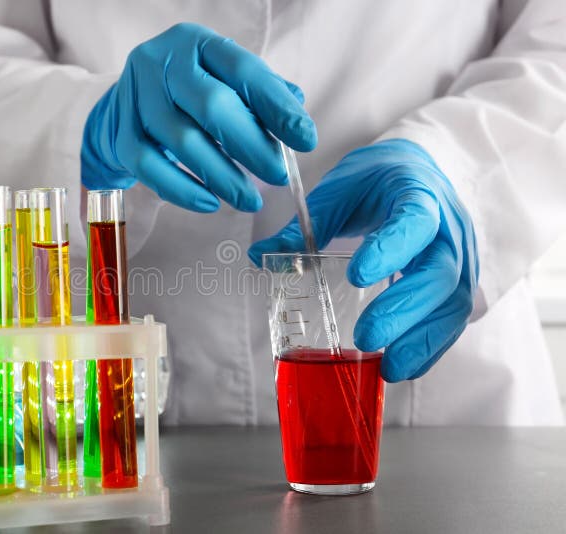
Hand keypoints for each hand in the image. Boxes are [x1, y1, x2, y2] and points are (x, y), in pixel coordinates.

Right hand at [81, 22, 316, 212]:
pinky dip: (182, 190)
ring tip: (250, 200)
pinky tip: (209, 203)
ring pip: (181, 141)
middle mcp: (162, 62)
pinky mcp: (120, 134)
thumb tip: (297, 123)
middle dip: (250, 145)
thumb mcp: (223, 82)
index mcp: (196, 42)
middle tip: (277, 175)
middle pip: (211, 105)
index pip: (243, 70)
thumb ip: (259, 97)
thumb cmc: (186, 95)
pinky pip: (150, 168)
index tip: (305, 139)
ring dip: (221, 176)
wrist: (123, 106)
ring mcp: (136, 97)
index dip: (277, 106)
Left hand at [248, 139, 478, 381]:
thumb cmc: (375, 181)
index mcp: (417, 192)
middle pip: (439, 273)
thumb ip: (304, 226)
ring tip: (389, 370)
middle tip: (365, 338)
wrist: (416, 170)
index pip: (414, 219)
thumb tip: (259, 257)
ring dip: (422, 340)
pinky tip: (403, 367)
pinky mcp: (460, 282)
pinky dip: (430, 346)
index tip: (357, 276)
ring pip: (454, 303)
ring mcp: (461, 256)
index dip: (391, 249)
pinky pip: (453, 318)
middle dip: (403, 311)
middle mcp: (449, 226)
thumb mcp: (337, 192)